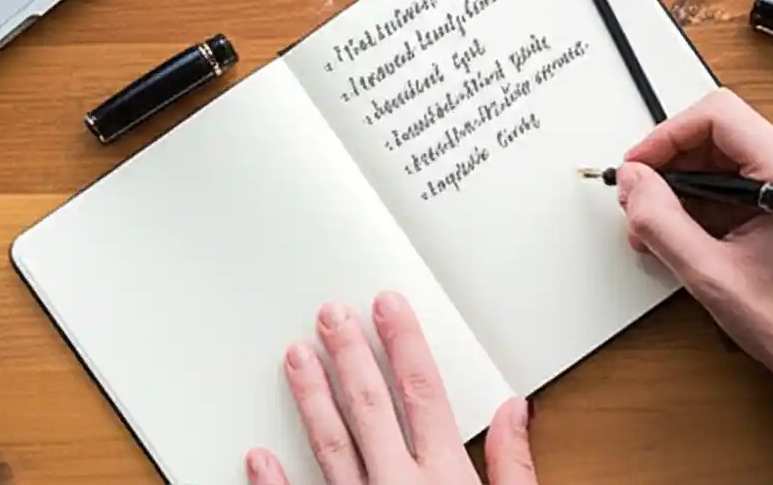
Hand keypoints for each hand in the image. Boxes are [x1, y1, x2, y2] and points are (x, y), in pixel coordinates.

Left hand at [244, 292, 537, 484]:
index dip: (405, 344)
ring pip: (331, 446)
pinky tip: (256, 455)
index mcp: (448, 480)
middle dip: (351, 356)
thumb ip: (516, 466)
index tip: (387, 307)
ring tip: (296, 357)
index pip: (424, 394)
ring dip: (312, 399)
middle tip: (330, 315)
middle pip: (371, 408)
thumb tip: (514, 410)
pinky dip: (273, 483)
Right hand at [616, 88, 772, 400]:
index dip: (666, 136)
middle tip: (641, 204)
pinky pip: (746, 175)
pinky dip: (711, 198)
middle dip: (672, 167)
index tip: (638, 167)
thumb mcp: (710, 273)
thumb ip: (661, 219)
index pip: (717, 115)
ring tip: (661, 229)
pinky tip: (691, 232)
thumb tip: (633, 181)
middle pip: (721, 133)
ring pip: (729, 155)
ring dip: (688, 186)